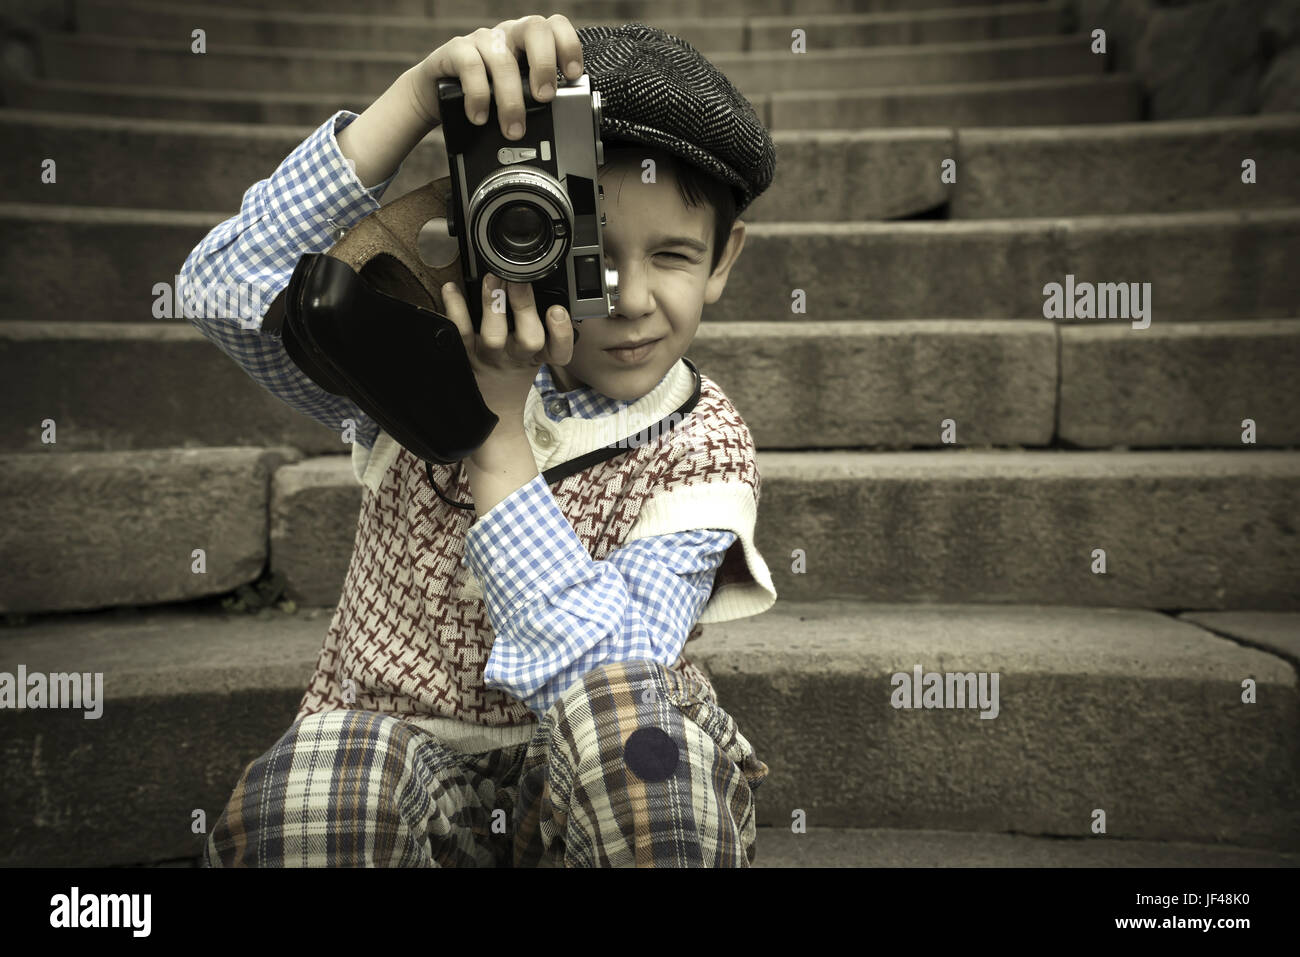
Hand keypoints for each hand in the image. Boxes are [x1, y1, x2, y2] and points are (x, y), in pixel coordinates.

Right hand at [408, 14, 584, 137]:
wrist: (439, 96)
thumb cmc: (486, 96)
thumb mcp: (517, 97)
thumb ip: (537, 102)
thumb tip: (561, 126)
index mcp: (529, 43)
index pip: (555, 27)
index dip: (568, 46)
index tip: (572, 75)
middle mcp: (508, 35)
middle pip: (534, 28)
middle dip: (544, 64)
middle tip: (544, 97)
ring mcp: (481, 40)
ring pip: (503, 57)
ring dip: (511, 98)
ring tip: (513, 128)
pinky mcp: (455, 51)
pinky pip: (470, 65)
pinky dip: (478, 95)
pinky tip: (480, 116)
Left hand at [442, 272, 575, 435]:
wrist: (491, 407)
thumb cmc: (513, 373)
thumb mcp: (534, 355)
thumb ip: (539, 325)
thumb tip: (533, 283)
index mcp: (539, 357)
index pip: (560, 351)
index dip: (562, 332)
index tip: (557, 310)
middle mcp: (517, 359)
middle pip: (529, 340)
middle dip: (525, 307)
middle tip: (519, 280)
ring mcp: (490, 358)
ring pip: (494, 337)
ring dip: (493, 306)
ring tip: (492, 280)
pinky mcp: (465, 356)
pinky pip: (460, 333)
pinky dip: (454, 309)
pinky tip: (451, 289)